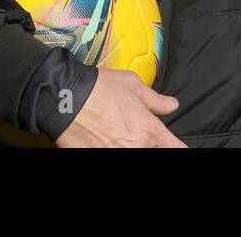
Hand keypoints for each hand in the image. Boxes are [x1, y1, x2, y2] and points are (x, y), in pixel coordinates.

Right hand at [55, 67, 185, 147]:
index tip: (170, 143)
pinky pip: (109, 155)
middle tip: (130, 129)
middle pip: (153, 151)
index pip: (176, 148)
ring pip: (132, 152)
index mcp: (149, 130)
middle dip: (146, 142)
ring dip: (126, 144)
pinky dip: (107, 146)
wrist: (64, 96)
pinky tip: (100, 138)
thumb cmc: (97, 88)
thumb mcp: (131, 84)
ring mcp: (117, 155)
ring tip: (113, 133)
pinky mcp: (97, 157)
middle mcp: (137, 147)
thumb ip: (155, 99)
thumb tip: (171, 104)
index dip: (175, 145)